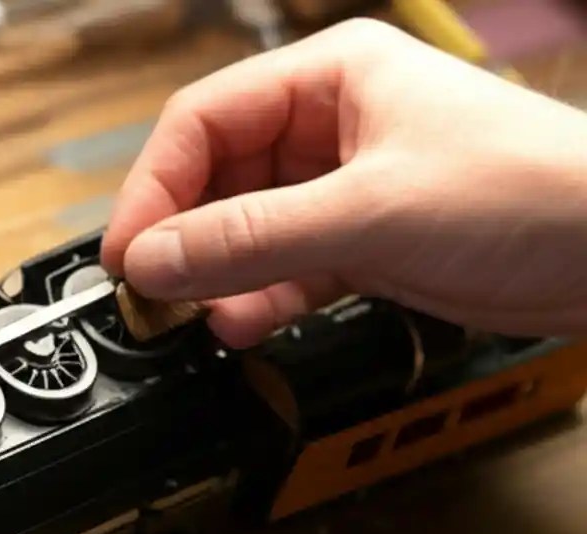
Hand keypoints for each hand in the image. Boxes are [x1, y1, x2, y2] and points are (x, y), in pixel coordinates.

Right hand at [102, 18, 586, 348]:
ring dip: (218, 276)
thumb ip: (251, 239)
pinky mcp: (364, 243)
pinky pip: (284, 269)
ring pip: (246, 230)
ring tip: (199, 315)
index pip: (202, 122)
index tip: (128, 250)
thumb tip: (155, 259)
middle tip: (153, 291)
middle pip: (216, 179)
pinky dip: (260, 299)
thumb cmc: (535, 191)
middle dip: (182, 237)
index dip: (153, 186)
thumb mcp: (371, 210)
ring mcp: (344, 189)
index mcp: (328, 79)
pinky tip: (244, 324)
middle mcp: (329, 127)